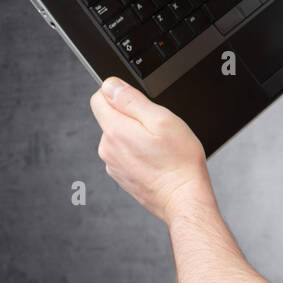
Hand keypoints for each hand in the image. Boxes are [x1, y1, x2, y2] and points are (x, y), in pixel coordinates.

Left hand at [89, 77, 210, 223]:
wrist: (183, 197)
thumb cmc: (179, 161)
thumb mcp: (162, 119)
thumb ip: (131, 99)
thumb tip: (110, 85)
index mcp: (115, 130)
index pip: (99, 97)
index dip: (120, 94)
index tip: (141, 106)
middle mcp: (107, 147)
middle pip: (110, 117)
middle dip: (131, 116)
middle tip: (156, 129)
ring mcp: (112, 164)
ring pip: (119, 136)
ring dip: (135, 135)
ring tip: (159, 147)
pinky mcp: (120, 175)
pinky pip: (124, 153)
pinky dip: (137, 152)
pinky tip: (156, 159)